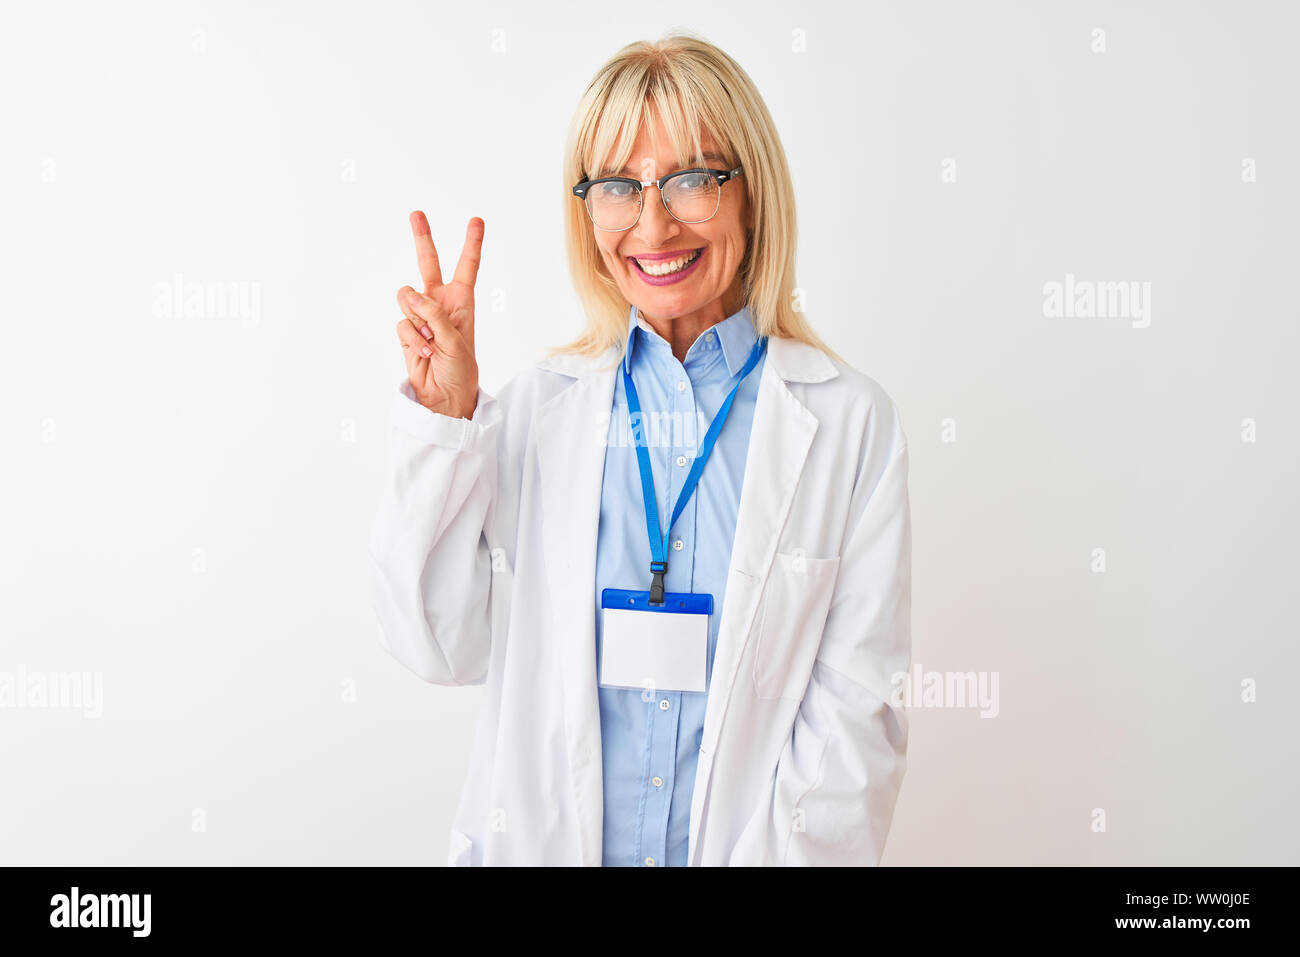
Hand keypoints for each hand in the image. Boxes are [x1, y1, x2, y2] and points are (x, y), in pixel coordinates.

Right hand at [394, 211, 483, 418]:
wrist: (445, 396)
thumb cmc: (460, 369)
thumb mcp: (455, 339)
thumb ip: (433, 313)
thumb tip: (409, 293)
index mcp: (462, 301)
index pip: (467, 266)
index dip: (471, 243)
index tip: (476, 220)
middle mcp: (441, 303)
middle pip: (428, 264)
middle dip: (422, 238)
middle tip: (416, 213)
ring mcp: (421, 316)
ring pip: (407, 297)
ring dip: (418, 319)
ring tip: (432, 340)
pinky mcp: (407, 331)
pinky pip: (402, 322)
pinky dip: (413, 338)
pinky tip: (425, 352)